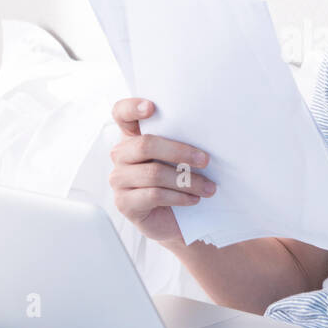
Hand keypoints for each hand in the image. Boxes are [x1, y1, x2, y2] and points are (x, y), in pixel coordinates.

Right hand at [109, 98, 216, 243]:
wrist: (174, 219)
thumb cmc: (177, 181)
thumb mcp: (178, 158)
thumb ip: (179, 142)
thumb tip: (205, 137)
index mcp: (132, 136)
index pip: (122, 113)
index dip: (132, 107)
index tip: (151, 107)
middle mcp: (121, 155)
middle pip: (145, 144)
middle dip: (180, 151)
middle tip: (205, 160)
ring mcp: (119, 179)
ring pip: (153, 173)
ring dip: (186, 180)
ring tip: (208, 188)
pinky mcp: (124, 202)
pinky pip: (154, 195)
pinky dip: (179, 196)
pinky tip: (193, 199)